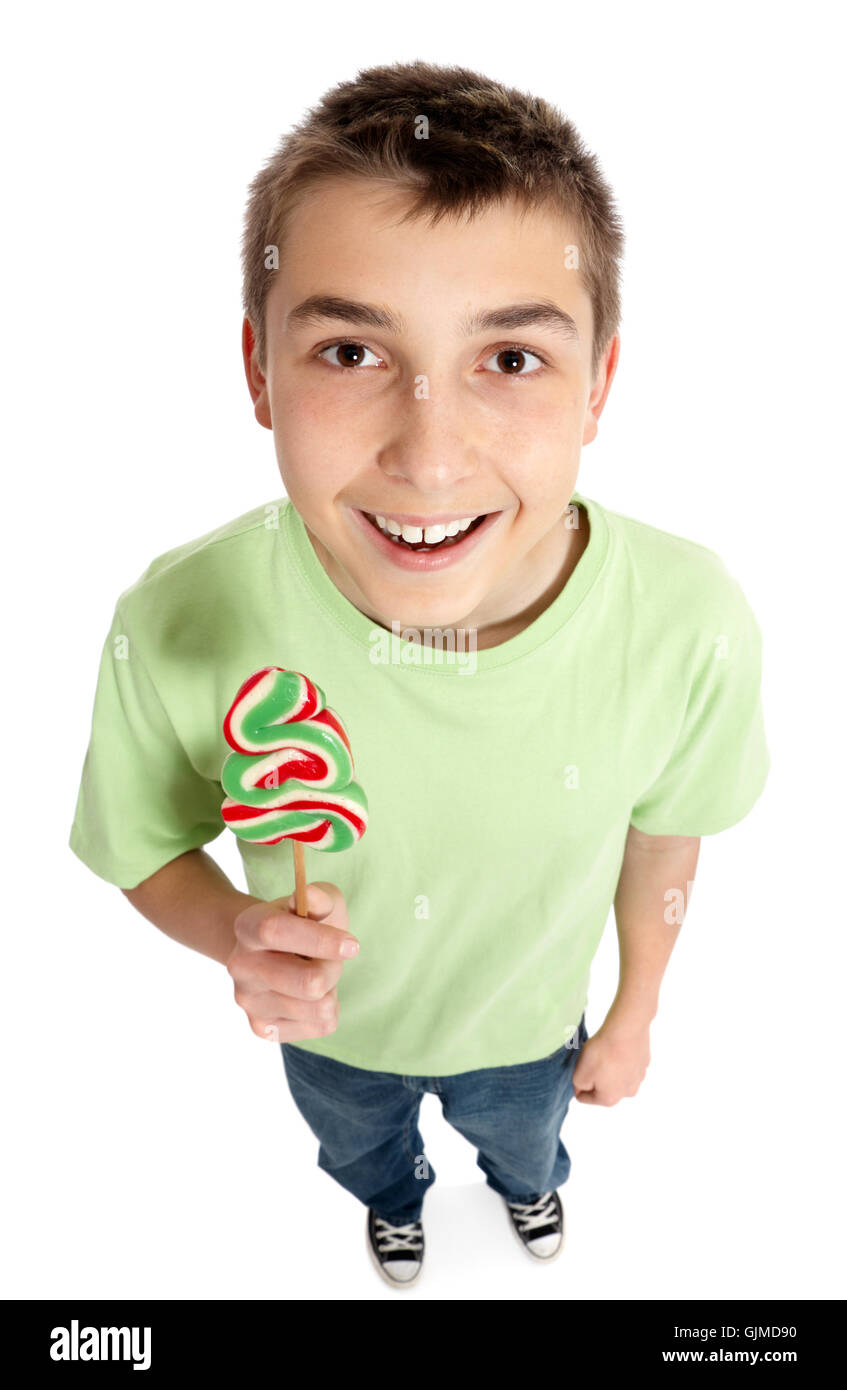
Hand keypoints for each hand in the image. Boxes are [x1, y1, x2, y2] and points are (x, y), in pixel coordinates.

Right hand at [226, 882, 358, 1043]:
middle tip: (334, 958)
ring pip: (319, 1008)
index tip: (352, 945)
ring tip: (316, 973)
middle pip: (307, 983)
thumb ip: (319, 896)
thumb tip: (311, 896)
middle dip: (334, 969)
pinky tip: (309, 995)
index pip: (276, 932)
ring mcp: (248, 1001)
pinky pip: (320, 1026)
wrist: (273, 952)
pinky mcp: (263, 1028)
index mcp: (247, 926)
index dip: (318, 940)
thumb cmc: (302, 921)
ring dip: (331, 989)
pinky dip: (327, 1010)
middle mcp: (240, 966)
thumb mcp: (315, 900)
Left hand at [572, 1017, 650, 1105]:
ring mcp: (639, 1078)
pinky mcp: (644, 1063)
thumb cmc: (602, 1052)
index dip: (577, 1083)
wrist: (627, 1029)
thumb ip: (579, 1085)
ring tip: (605, 1052)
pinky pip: (627, 1064)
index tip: (579, 1067)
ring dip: (610, 1068)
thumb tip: (584, 1088)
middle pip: (603, 1088)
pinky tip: (618, 1047)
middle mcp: (627, 1093)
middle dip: (595, 1076)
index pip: (584, 1098)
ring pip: (617, 1076)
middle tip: (592, 1059)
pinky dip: (621, 1058)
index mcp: (609, 1099)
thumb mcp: (579, 1073)